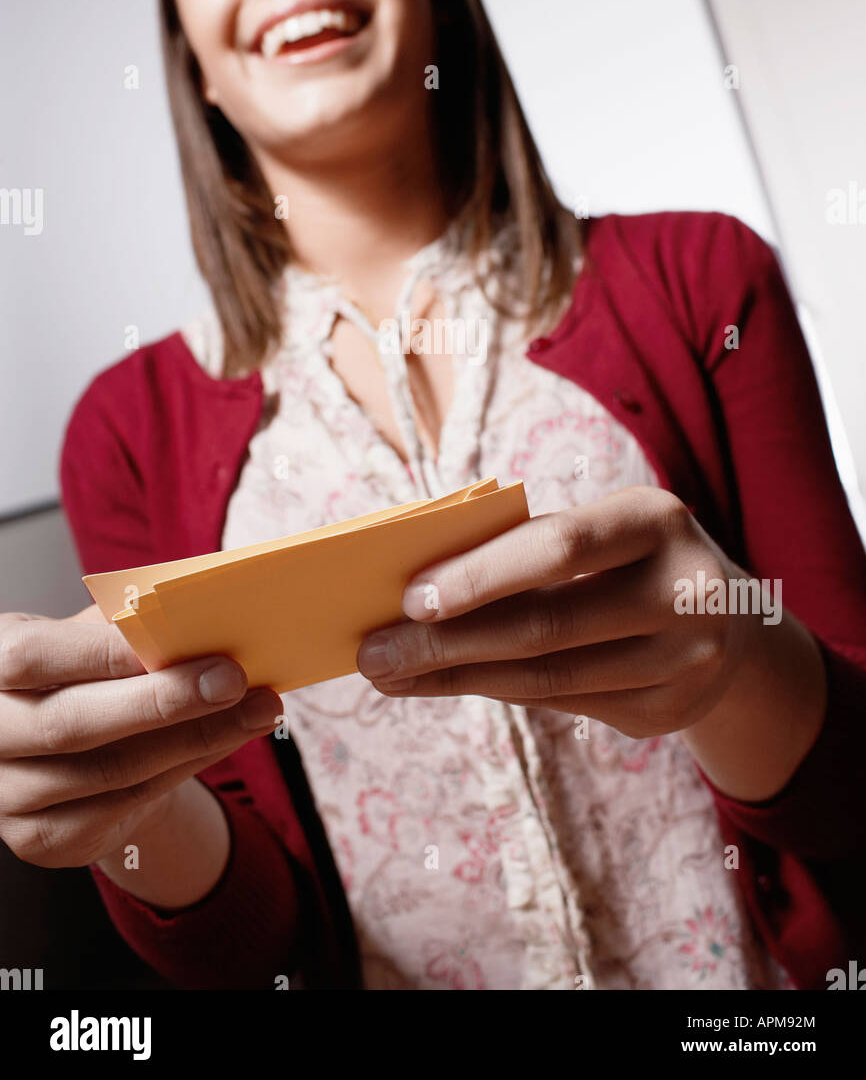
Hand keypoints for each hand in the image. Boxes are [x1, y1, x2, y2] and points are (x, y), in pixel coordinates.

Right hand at [0, 607, 282, 869]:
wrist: (65, 742)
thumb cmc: (80, 670)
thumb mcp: (87, 635)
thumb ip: (124, 625)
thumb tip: (198, 611)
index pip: (35, 658)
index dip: (104, 652)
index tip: (178, 636)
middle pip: (71, 725)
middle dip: (163, 701)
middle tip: (235, 679)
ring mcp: (8, 795)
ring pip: (110, 773)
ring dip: (196, 739)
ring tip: (259, 708)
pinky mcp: (42, 838)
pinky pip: (124, 807)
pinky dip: (186, 770)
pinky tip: (229, 739)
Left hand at [357, 487, 764, 738]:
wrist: (730, 620)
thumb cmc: (628, 556)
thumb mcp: (602, 530)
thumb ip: (529, 547)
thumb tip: (417, 590)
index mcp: (657, 520)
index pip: (560, 548)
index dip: (481, 574)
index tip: (409, 598)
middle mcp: (685, 592)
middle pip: (546, 627)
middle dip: (446, 643)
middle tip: (374, 654)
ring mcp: (686, 662)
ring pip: (547, 679)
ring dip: (457, 679)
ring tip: (392, 675)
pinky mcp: (669, 713)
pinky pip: (564, 704)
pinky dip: (498, 693)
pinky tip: (449, 683)